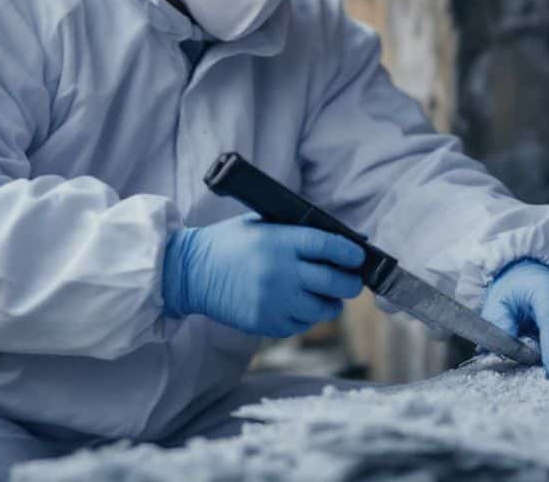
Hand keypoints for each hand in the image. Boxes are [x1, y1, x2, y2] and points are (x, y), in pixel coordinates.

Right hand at [162, 214, 364, 337]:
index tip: (358, 257)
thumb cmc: (230, 244)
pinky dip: (306, 316)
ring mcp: (274, 301)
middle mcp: (281, 273)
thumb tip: (344, 240)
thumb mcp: (263, 224)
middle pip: (336, 283)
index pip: (331, 247)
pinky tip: (298, 304)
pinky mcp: (266, 324)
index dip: (351, 254)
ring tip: (324, 295)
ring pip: (324, 310)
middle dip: (350, 282)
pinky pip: (302, 324)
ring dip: (330, 303)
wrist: (190, 273)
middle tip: (350, 280)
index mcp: (281, 242)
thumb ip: (299, 231)